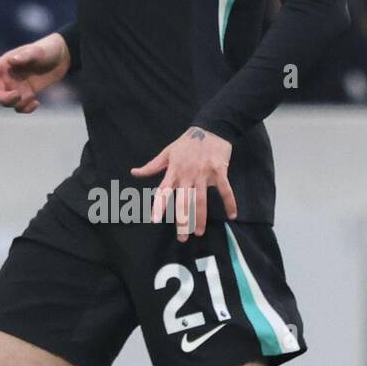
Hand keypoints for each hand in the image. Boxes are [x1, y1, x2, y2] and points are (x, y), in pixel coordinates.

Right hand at [0, 33, 70, 112]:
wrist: (62, 56)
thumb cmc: (48, 49)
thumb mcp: (37, 52)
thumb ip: (24, 56)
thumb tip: (11, 61)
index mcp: (5, 64)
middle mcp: (7, 76)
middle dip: (4, 98)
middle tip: (18, 96)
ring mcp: (16, 86)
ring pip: (7, 102)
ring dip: (17, 104)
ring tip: (32, 98)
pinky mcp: (26, 93)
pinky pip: (19, 106)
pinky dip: (25, 109)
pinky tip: (36, 103)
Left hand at [130, 126, 236, 240]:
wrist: (211, 127)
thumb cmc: (187, 142)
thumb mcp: (167, 152)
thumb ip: (152, 166)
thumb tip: (134, 173)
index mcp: (174, 171)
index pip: (164, 191)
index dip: (159, 205)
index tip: (155, 220)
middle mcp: (187, 174)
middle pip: (184, 201)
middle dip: (183, 221)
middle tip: (182, 238)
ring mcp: (204, 173)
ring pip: (202, 200)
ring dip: (201, 217)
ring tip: (199, 232)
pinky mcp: (219, 171)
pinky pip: (225, 190)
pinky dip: (229, 202)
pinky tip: (232, 215)